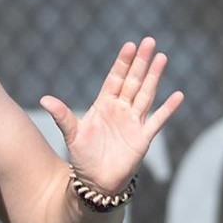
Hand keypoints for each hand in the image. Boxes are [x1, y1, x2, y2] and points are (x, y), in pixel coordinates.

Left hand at [38, 37, 182, 192]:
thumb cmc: (83, 157)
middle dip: (141, 62)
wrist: (96, 181)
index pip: (115, 78)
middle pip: (133, 81)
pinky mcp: (143, 137)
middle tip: (149, 41)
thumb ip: (62, 116)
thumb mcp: (72, 134)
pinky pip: (158, 120)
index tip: (129, 45)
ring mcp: (133, 122)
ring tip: (162, 58)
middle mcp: (121, 110)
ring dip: (154, 77)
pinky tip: (178, 95)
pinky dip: (168, 109)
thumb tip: (44, 100)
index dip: (122, 63)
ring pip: (146, 94)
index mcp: (104, 105)